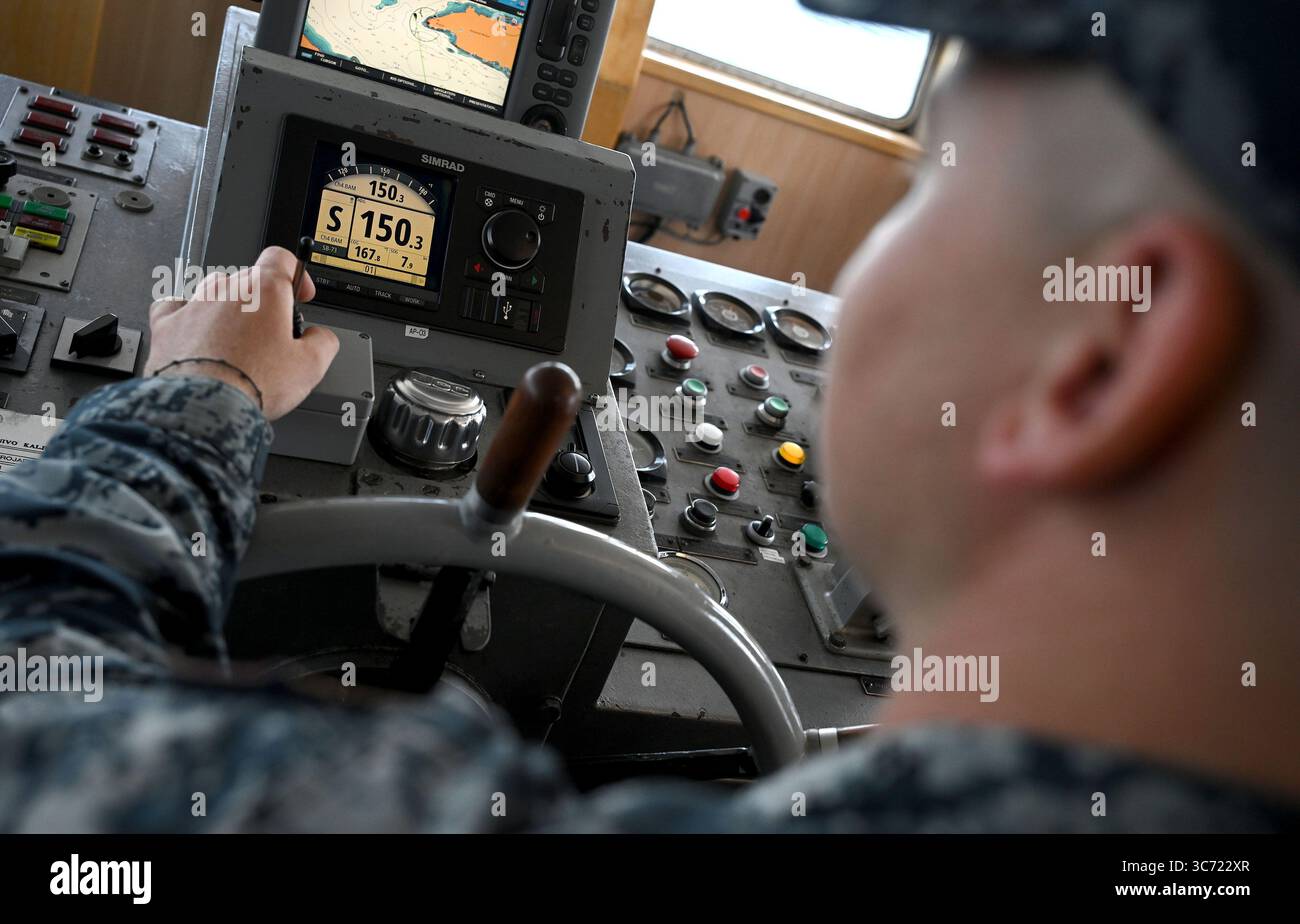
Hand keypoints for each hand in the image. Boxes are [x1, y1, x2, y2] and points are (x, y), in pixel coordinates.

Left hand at [144, 246, 338, 420]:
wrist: (203, 405)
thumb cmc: (251, 383)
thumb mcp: (311, 367)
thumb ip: (324, 342)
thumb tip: (320, 337)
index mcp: (264, 291)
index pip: (281, 258)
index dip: (295, 273)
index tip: (299, 293)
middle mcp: (227, 289)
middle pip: (250, 280)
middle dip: (263, 302)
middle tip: (272, 335)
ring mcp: (194, 304)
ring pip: (214, 290)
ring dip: (228, 307)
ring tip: (236, 340)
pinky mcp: (167, 323)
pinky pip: (176, 306)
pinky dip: (188, 315)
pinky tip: (198, 332)